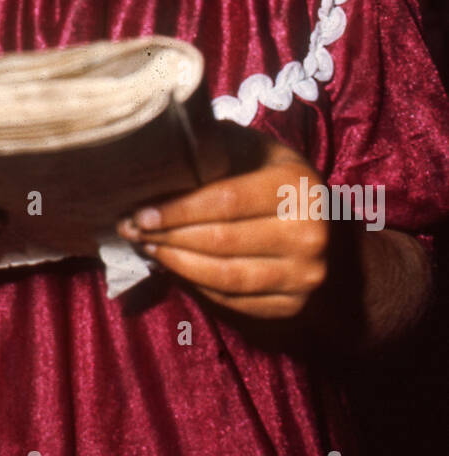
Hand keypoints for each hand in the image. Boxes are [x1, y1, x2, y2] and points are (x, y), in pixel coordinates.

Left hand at [116, 138, 327, 318]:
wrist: (324, 221)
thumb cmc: (274, 176)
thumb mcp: (254, 150)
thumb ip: (214, 152)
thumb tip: (156, 158)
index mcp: (296, 186)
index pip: (226, 201)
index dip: (178, 210)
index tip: (140, 213)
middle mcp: (309, 234)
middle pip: (221, 242)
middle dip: (168, 237)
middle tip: (131, 231)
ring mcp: (305, 275)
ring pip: (225, 277)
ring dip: (177, 264)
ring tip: (148, 248)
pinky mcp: (294, 305)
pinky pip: (234, 302)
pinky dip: (198, 286)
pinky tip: (175, 267)